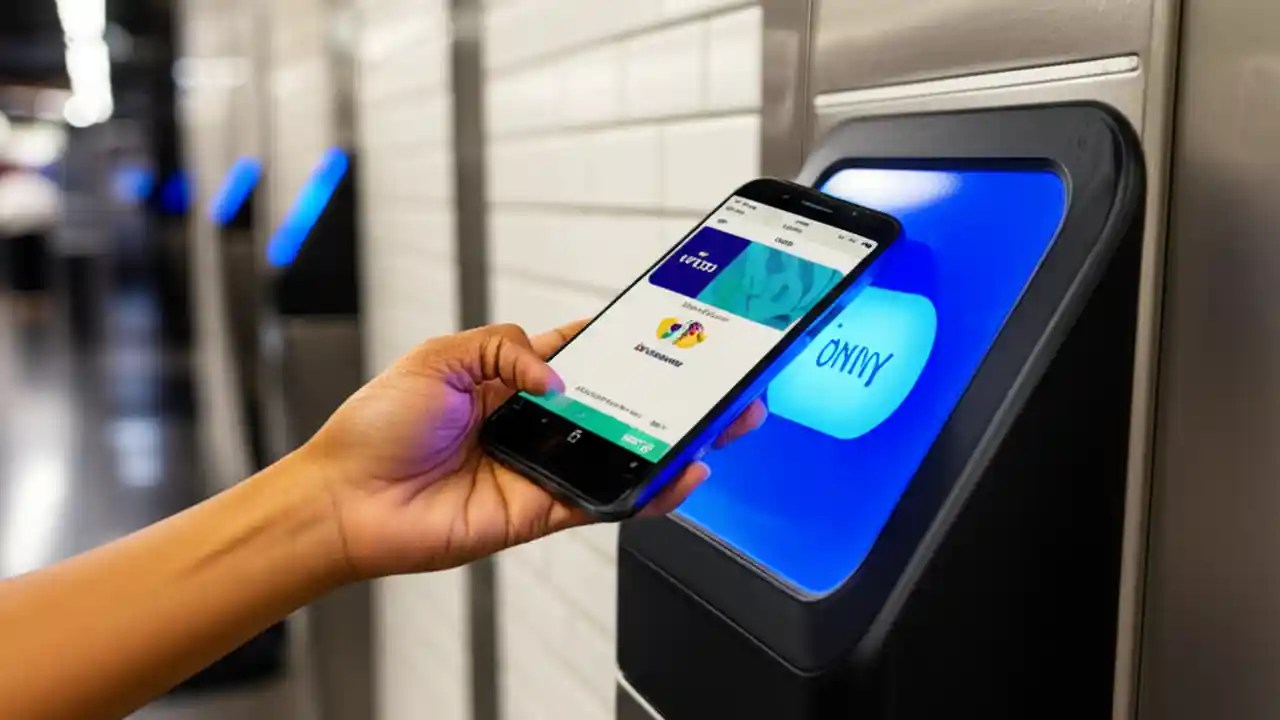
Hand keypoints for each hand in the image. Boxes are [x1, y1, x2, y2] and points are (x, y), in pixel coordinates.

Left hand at [300, 321, 766, 579]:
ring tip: (721, 425)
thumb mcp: (441, 357)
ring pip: (624, 456)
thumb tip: (560, 379)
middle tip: (721, 383)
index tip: (673, 326)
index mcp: (513, 379)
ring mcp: (542, 468)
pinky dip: (646, 493)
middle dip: (672, 394)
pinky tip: (679, 475)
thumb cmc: (378, 426)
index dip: (627, 342)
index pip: (585, 355)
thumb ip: (507, 350)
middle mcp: (536, 424)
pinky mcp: (539, 512)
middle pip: (621, 406)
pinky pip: (604, 501)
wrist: (345, 499)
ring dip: (674, 443)